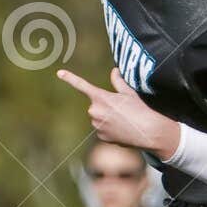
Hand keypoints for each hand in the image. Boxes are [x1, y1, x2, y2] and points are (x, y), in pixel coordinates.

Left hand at [57, 67, 176, 156]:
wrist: (147, 132)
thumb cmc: (140, 110)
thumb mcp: (129, 93)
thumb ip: (118, 82)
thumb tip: (114, 71)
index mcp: (101, 97)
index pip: (82, 85)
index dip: (70, 78)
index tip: (59, 73)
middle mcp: (95, 111)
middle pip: (95, 106)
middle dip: (105, 107)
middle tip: (121, 110)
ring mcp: (96, 124)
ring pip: (98, 118)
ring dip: (107, 118)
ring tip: (123, 121)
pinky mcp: (100, 136)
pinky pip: (101, 129)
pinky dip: (109, 129)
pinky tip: (122, 130)